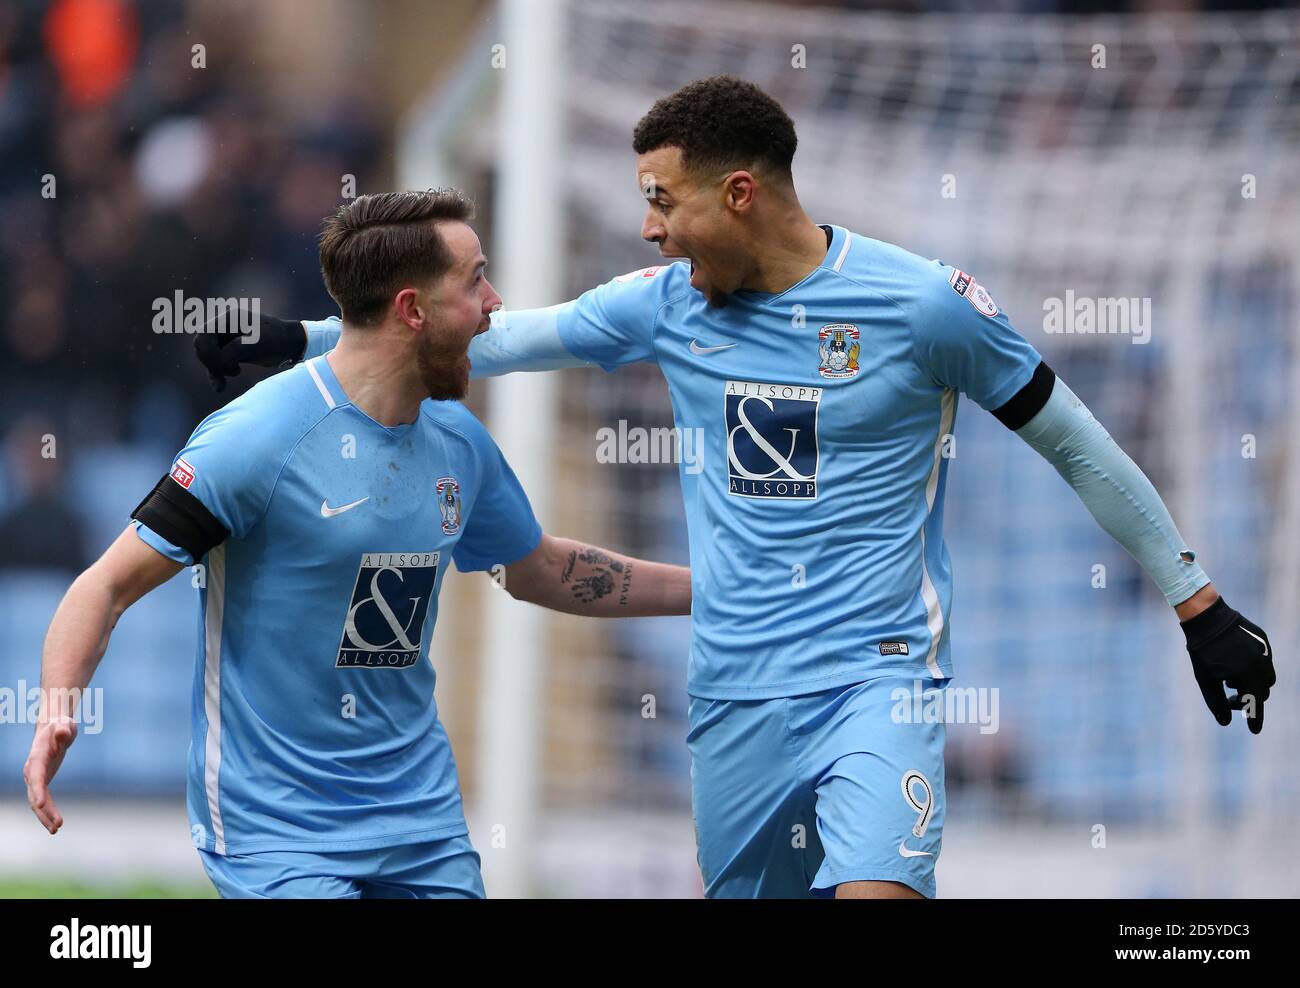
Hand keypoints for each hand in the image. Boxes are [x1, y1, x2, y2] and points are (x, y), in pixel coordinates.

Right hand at [24, 715, 78, 833]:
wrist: (54, 728)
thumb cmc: (61, 725)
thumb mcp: (65, 724)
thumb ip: (63, 730)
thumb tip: (62, 732)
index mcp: (37, 757)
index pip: (36, 775)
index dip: (38, 789)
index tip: (42, 803)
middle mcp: (32, 770)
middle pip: (36, 793)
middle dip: (45, 810)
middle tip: (58, 824)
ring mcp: (35, 777)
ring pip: (36, 801)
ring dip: (45, 816)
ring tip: (56, 829)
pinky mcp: (41, 782)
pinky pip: (43, 801)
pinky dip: (48, 812)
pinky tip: (55, 825)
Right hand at [194, 311, 306, 390]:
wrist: (291, 345)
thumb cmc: (278, 341)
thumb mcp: (258, 344)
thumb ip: (235, 351)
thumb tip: (217, 365)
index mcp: (229, 318)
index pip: (202, 337)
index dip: (209, 355)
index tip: (226, 367)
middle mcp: (224, 325)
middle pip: (201, 346)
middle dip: (211, 363)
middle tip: (231, 372)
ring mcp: (225, 337)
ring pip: (206, 356)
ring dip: (214, 370)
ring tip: (233, 375)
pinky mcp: (230, 349)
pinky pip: (214, 362)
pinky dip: (216, 374)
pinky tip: (220, 387)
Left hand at [1180, 596, 1275, 733]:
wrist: (1207, 617)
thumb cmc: (1202, 650)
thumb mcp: (1205, 679)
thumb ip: (1216, 702)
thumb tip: (1225, 722)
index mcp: (1246, 674)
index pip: (1255, 703)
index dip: (1254, 718)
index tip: (1254, 730)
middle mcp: (1260, 663)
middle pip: (1261, 692)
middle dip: (1248, 699)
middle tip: (1230, 699)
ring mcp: (1264, 651)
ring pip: (1267, 677)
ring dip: (1252, 684)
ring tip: (1230, 680)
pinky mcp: (1264, 640)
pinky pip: (1265, 661)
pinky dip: (1254, 669)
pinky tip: (1236, 665)